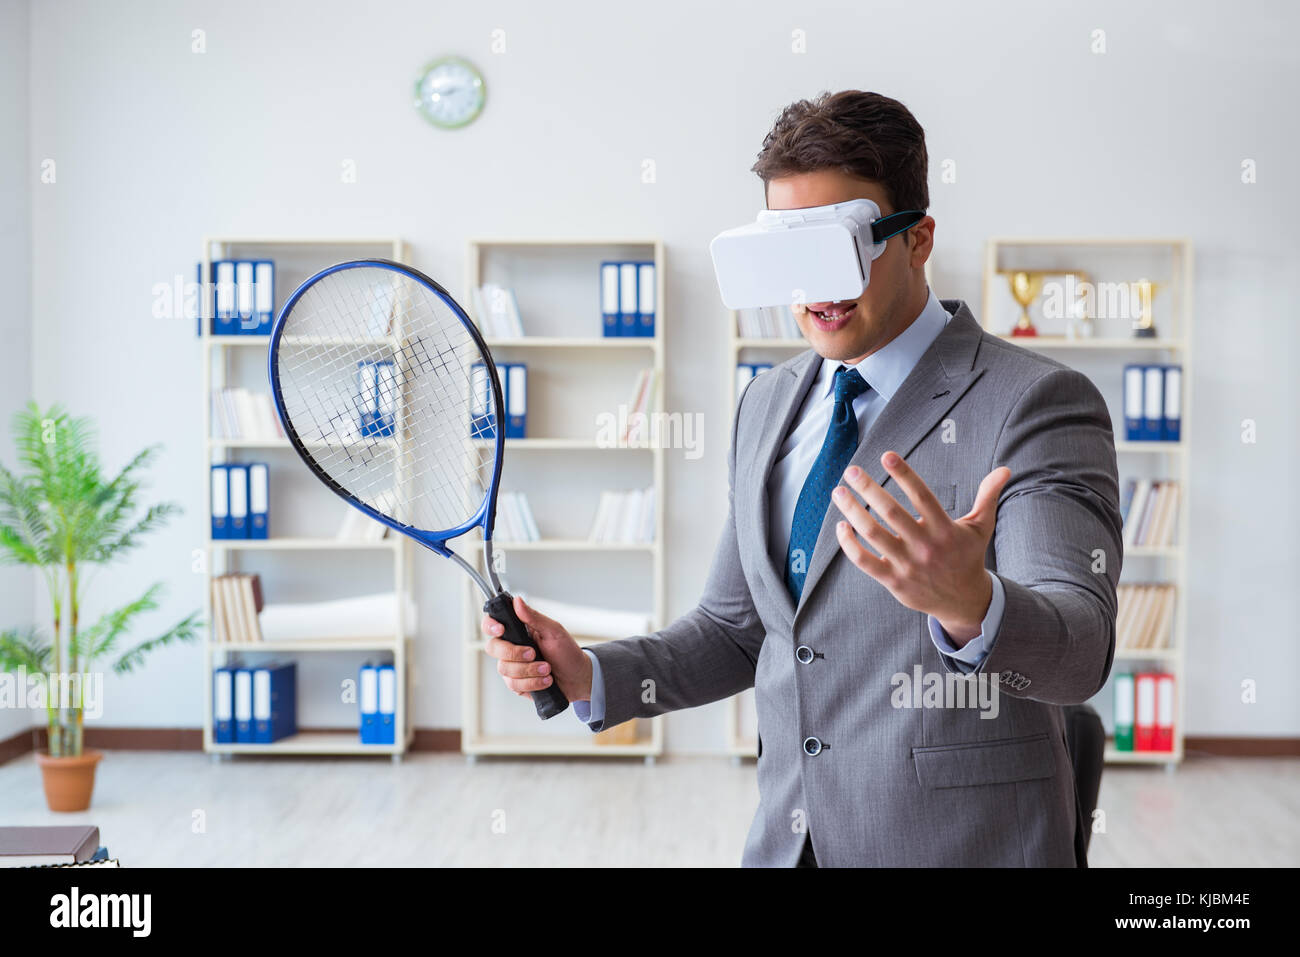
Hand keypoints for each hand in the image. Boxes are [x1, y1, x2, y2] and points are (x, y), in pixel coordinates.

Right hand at [481, 595, 592, 701]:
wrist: (577, 678)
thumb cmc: (567, 652)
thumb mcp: (554, 631)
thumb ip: (534, 617)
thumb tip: (517, 601)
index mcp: (518, 631)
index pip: (492, 624)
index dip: (490, 625)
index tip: (501, 629)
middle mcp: (511, 648)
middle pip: (493, 648)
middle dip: (514, 653)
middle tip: (533, 653)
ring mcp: (512, 667)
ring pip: (504, 668)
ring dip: (529, 670)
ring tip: (547, 669)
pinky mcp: (516, 684)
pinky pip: (513, 685)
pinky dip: (532, 683)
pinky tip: (545, 680)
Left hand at [832, 451, 1010, 643]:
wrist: (964, 601)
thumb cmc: (968, 557)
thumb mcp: (981, 527)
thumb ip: (988, 496)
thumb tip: (1005, 469)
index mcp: (945, 529)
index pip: (922, 496)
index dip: (904, 474)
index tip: (886, 455)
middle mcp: (925, 545)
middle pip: (891, 512)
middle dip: (868, 488)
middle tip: (851, 470)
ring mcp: (907, 564)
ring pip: (872, 534)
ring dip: (852, 511)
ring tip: (839, 492)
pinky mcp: (893, 581)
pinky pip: (865, 561)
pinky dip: (849, 545)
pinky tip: (841, 526)